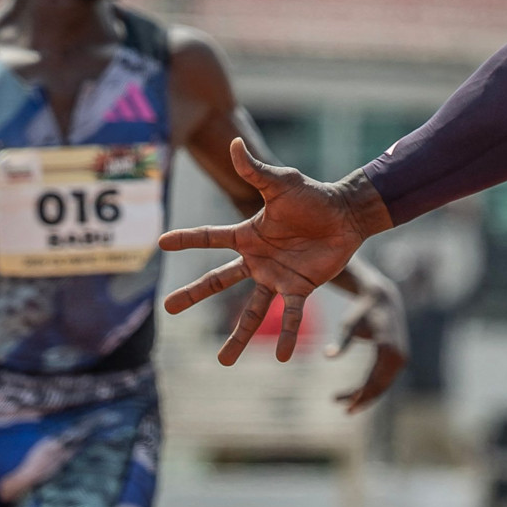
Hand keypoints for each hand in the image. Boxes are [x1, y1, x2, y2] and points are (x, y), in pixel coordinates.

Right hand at [159, 138, 367, 364]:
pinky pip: (290, 315)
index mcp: (248, 235)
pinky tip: (280, 357)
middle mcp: (258, 259)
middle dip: (193, 294)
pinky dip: (285, 335)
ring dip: (238, 337)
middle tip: (167, 309)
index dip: (186, 239)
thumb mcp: (282, 183)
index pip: (209, 238)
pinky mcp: (300, 288)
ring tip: (223, 363)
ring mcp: (277, 277)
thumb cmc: (314, 196)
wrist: (347, 213)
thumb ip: (256, 171)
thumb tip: (234, 143)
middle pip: (218, 280)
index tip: (159, 242)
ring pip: (251, 311)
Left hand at [327, 276, 407, 414]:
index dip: (358, 396)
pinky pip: (387, 377)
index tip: (343, 406)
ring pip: (384, 384)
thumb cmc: (361, 312)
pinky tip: (358, 391)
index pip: (373, 382)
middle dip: (362, 400)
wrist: (382, 298)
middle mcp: (399, 355)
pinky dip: (373, 386)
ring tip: (346, 403)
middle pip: (380, 387)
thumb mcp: (348, 327)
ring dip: (367, 395)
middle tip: (344, 410)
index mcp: (386, 349)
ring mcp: (402, 357)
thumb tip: (327, 355)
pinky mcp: (401, 356)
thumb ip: (340, 343)